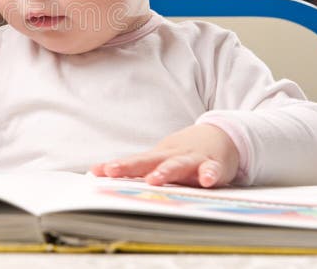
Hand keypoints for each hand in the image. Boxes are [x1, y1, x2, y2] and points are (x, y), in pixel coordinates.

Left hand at [89, 124, 239, 187]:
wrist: (219, 134)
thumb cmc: (182, 152)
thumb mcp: (158, 158)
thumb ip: (132, 168)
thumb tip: (97, 172)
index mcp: (157, 157)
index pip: (133, 162)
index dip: (116, 166)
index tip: (97, 172)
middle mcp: (171, 156)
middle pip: (149, 161)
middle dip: (130, 167)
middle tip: (114, 172)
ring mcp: (192, 159)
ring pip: (178, 165)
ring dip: (165, 172)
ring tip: (154, 180)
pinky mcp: (214, 164)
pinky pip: (212, 169)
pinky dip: (209, 174)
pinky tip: (205, 181)